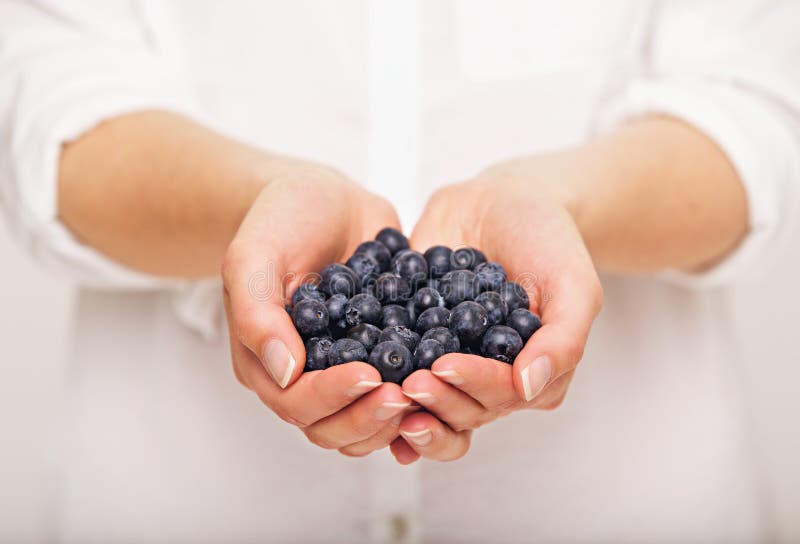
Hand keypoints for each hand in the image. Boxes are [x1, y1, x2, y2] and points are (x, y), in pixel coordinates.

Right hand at [222, 160, 415, 456]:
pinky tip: (446, 379)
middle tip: (406, 392)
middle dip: (369, 416)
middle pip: (333, 427)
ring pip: (366, 422)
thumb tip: (285, 372)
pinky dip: (421, 393)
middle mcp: (304, 376)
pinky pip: (398, 389)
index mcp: (265, 360)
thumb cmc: (279, 220)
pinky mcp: (381, 354)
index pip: (295, 402)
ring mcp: (344, 368)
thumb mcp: (254, 255)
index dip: (332, 397)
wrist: (323, 196)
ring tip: (427, 390)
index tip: (368, 375)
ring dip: (396, 417)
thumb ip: (257, 313)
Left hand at [391, 157, 602, 463]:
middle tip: (409, 382)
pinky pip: (395, 361)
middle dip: (436, 399)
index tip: (445, 367)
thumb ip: (564, 338)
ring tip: (380, 386)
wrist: (504, 199)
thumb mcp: (573, 284)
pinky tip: (354, 374)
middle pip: (461, 407)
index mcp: (529, 375)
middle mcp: (487, 376)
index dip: (473, 385)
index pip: (501, 395)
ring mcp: (448, 359)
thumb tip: (529, 387)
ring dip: (403, 401)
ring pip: (426, 398)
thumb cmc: (548, 241)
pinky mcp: (413, 336)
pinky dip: (374, 373)